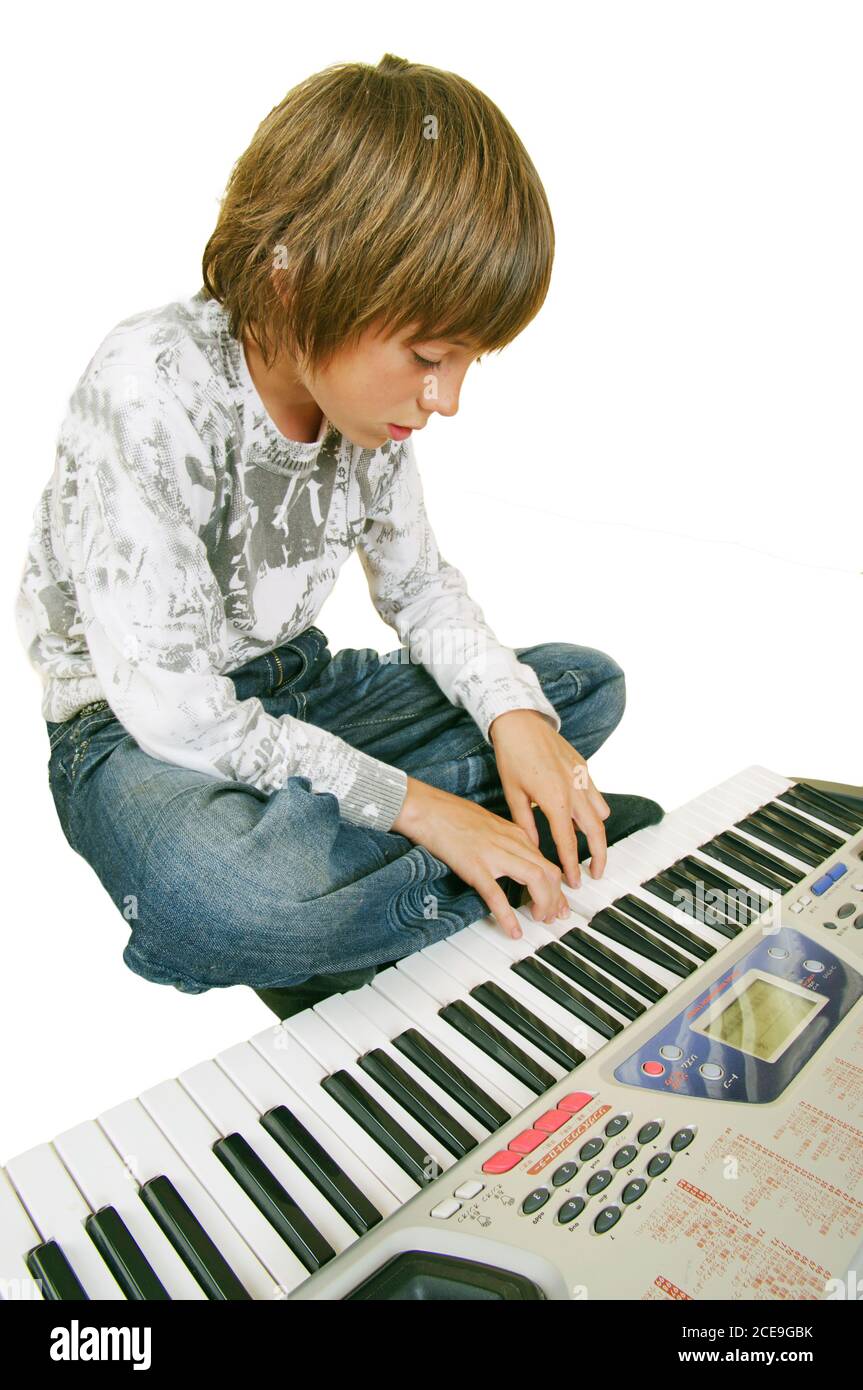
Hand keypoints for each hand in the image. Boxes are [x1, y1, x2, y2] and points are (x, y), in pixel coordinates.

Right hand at [391, 776, 571, 939]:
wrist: (428, 808)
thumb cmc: (453, 816)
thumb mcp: (491, 826)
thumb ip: (508, 843)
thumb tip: (517, 863)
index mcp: (516, 834)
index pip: (548, 864)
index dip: (557, 888)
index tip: (558, 904)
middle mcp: (511, 842)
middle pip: (549, 873)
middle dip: (556, 899)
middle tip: (552, 917)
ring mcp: (494, 854)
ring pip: (535, 880)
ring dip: (543, 904)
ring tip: (538, 920)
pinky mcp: (475, 866)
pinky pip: (497, 895)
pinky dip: (509, 916)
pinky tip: (513, 931)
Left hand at [489, 709, 610, 892]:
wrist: (520, 721)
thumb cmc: (512, 756)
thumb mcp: (513, 794)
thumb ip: (526, 823)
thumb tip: (534, 847)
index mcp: (555, 800)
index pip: (568, 842)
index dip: (571, 865)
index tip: (574, 881)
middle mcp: (574, 791)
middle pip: (596, 833)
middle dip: (599, 857)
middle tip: (595, 874)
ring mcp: (583, 778)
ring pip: (601, 814)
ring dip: (598, 834)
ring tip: (590, 848)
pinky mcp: (584, 768)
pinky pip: (597, 795)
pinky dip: (595, 810)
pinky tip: (585, 817)